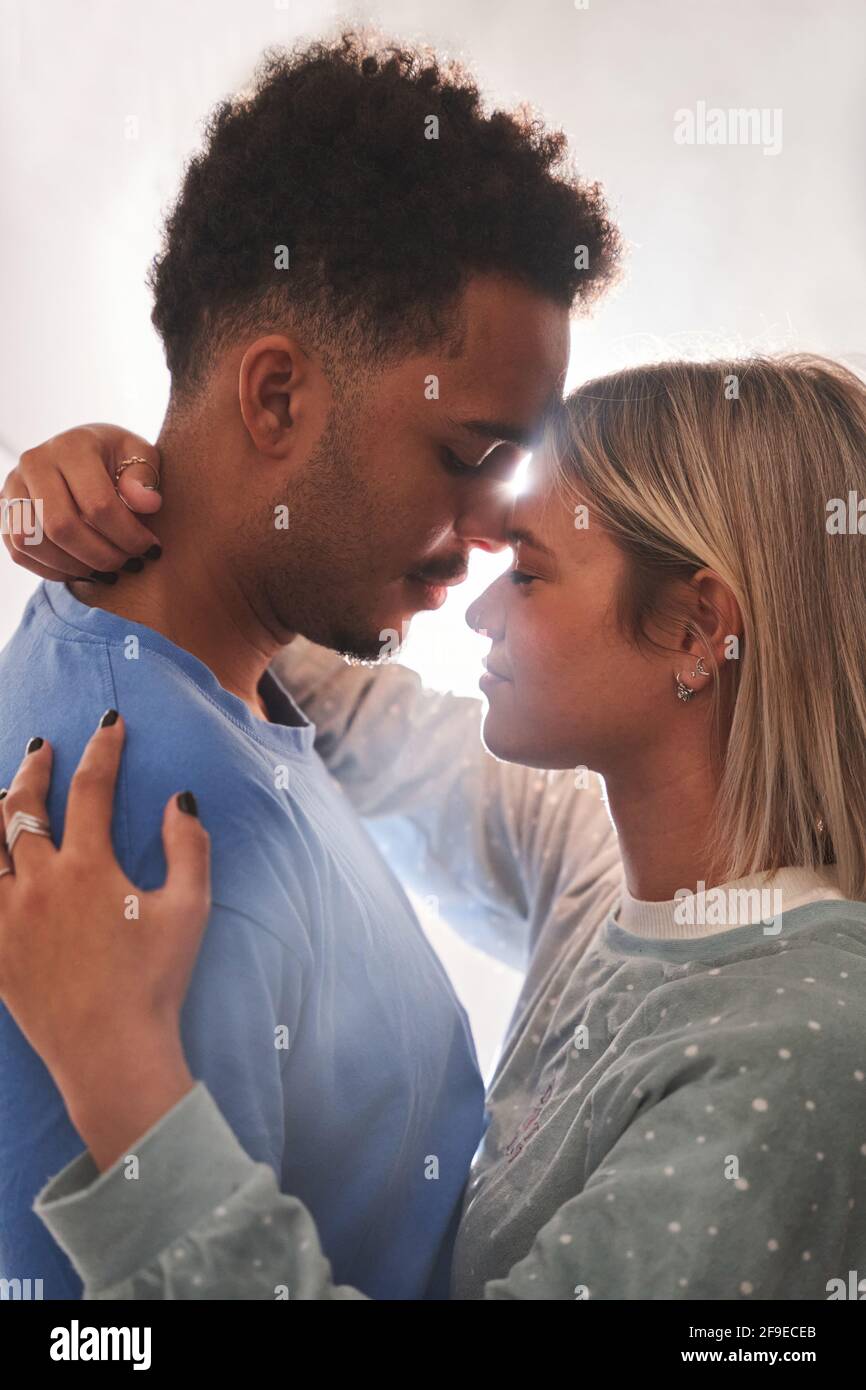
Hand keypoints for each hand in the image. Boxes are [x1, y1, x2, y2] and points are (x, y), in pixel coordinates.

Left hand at [0, 715, 210, 1168]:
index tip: (109, 723)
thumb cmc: (154, 982)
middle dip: (34, 769)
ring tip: (2, 793)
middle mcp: (38, 883)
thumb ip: (188, 849)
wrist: (109, 1052)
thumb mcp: (189, 910)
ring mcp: (7, 918)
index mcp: (88, 868)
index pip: (92, 788)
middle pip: (23, 807)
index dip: (102, 749)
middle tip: (41, 748)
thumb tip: (179, 801)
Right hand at [2, 424, 163, 581]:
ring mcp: (13, 487)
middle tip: (129, 564)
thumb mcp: (140, 457)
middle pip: (61, 527)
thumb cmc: (118, 459)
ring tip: (109, 571)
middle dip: (101, 556)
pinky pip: (20, 552)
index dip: (128, 536)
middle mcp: (34, 462)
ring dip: (76, 567)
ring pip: (34, 543)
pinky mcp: (4, 511)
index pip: (97, 504)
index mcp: (72, 446)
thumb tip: (147, 504)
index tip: (150, 549)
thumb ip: (144, 478)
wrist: (83, 455)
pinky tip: (85, 570)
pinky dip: (54, 570)